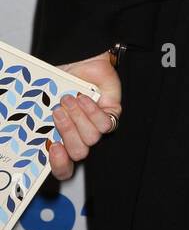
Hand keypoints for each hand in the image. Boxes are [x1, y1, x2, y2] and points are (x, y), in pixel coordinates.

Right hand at [48, 53, 123, 180]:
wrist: (83, 62)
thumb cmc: (64, 82)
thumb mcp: (47, 100)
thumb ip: (43, 117)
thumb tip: (34, 127)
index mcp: (64, 139)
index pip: (64, 167)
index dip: (59, 164)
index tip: (53, 147)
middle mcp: (81, 137)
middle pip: (78, 153)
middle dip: (67, 132)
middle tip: (58, 112)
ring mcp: (97, 128)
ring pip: (91, 138)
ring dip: (78, 117)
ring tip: (70, 100)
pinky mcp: (112, 116)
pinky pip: (105, 124)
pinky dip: (92, 111)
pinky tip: (85, 98)